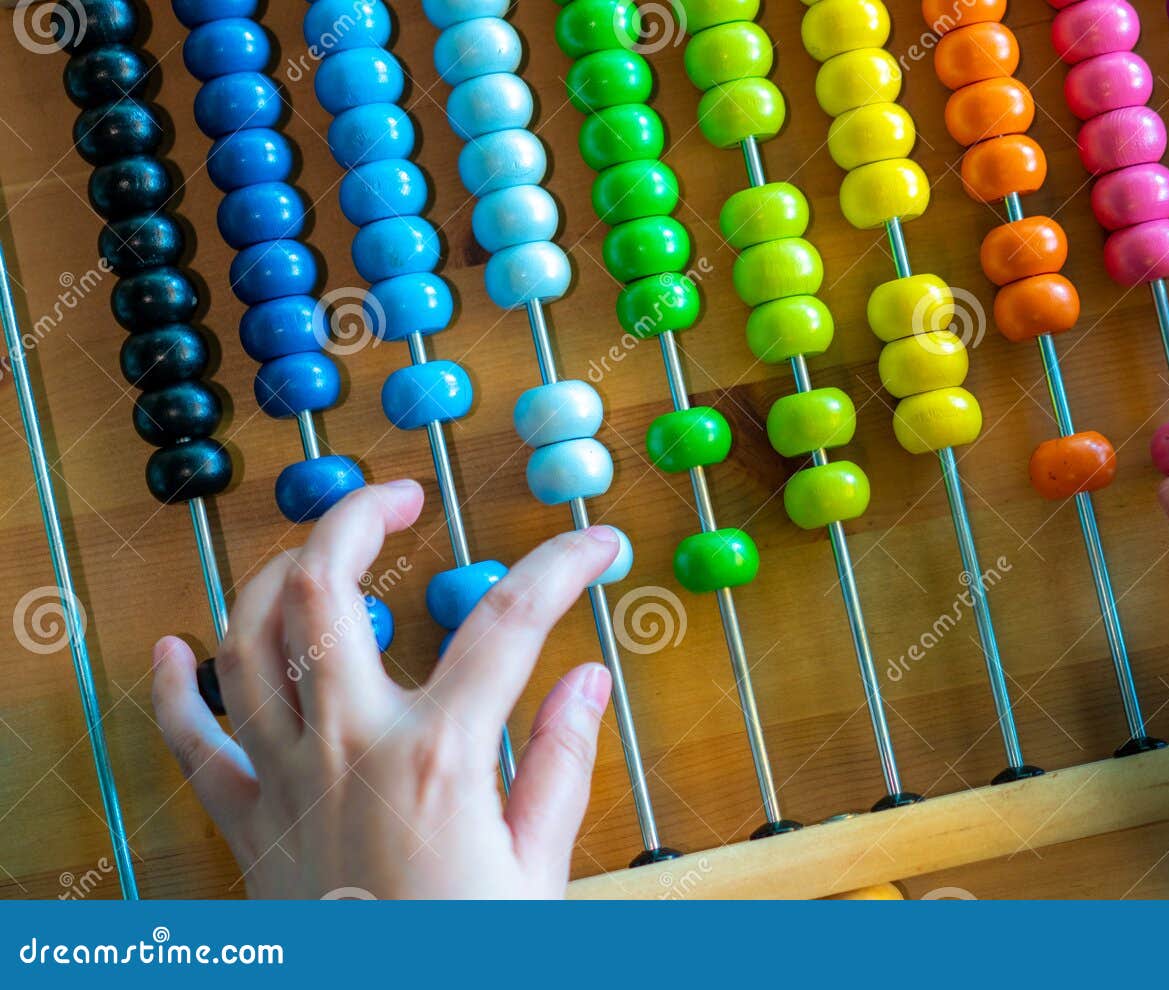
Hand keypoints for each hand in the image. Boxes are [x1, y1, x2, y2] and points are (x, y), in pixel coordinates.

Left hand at [150, 479, 620, 898]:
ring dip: (274, 571)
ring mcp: (286, 774)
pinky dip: (173, 685)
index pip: (510, 622)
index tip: (596, 542)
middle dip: (361, 515)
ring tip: (315, 546)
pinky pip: (189, 736)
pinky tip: (176, 647)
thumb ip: (563, 759)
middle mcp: (350, 743)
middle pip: (327, 587)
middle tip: (402, 495)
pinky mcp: (246, 817)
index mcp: (440, 755)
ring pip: (246, 635)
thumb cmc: (467, 953)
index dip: (562, 566)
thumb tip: (590, 677)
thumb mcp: (539, 867)